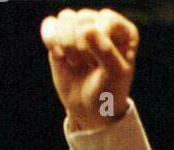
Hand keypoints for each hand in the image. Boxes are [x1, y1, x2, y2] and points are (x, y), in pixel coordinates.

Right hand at [41, 8, 138, 131]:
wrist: (89, 108)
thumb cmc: (108, 91)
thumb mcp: (115, 75)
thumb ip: (107, 51)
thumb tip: (87, 30)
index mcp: (124, 32)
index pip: (106, 19)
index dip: (100, 42)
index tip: (104, 64)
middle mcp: (103, 24)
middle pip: (83, 18)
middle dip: (83, 47)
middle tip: (91, 66)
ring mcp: (80, 28)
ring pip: (66, 18)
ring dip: (67, 45)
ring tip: (77, 63)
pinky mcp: (60, 35)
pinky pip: (49, 24)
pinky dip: (52, 41)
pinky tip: (61, 56)